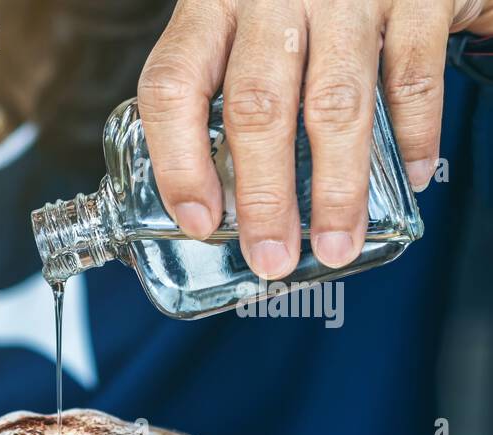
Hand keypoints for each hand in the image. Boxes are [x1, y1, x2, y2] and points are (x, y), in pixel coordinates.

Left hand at [137, 0, 491, 278]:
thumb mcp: (234, 16)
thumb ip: (217, 85)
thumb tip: (203, 194)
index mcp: (211, 3)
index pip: (173, 87)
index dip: (177, 162)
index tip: (197, 220)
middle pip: (257, 107)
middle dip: (264, 196)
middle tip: (270, 256)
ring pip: (333, 104)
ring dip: (335, 187)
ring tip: (334, 243)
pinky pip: (411, 78)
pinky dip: (414, 136)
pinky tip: (411, 179)